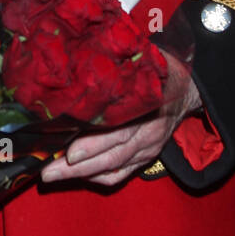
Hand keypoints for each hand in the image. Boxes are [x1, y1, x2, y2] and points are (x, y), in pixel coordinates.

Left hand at [40, 52, 201, 188]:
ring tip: (53, 176)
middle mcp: (149, 134)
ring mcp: (147, 149)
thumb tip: (84, 58)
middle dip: (78, 167)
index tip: (70, 152)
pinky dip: (98, 177)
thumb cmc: (158, 73)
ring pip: (114, 168)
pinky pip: (120, 175)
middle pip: (112, 156)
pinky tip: (77, 176)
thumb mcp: (145, 65)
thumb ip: (121, 69)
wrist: (185, 92)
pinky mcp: (145, 159)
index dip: (95, 144)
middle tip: (49, 172)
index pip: (120, 132)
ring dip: (82, 174)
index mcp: (149, 109)